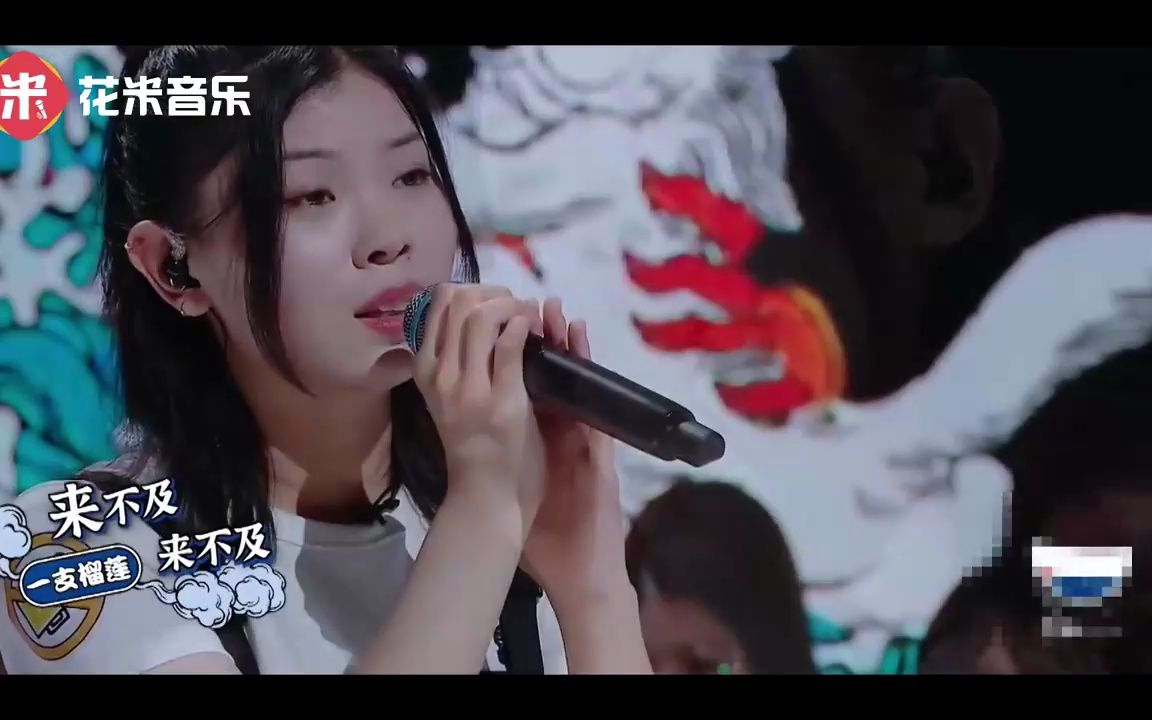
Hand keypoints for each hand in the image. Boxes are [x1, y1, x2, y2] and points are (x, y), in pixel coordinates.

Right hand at [412, 283, 548, 537]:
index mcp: (425, 369)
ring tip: (527, 315)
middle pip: (459, 302)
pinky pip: (510, 345)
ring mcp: (470, 386)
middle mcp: (440, 373)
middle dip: (493, 292)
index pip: (438, 303)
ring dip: (511, 305)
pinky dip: (524, 326)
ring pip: (481, 317)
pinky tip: (533, 329)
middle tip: (514, 304)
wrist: (483, 491)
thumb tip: (469, 315)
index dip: (470, 290)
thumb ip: (451, 358)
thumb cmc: (471, 442)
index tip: (491, 301)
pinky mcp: (503, 399)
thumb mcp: (447, 395)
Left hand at [520, 298, 631, 617]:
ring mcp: (579, 433)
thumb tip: (461, 424)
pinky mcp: (596, 442)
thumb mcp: (515, 481)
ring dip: (563, 337)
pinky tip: (578, 334)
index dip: (513, 350)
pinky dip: (584, 360)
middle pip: (547, 370)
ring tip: (554, 307)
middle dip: (535, 332)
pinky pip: (591, 392)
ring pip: (571, 374)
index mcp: (537, 433)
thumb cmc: (542, 525)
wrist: (574, 560)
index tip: (497, 323)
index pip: (523, 381)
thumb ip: (500, 450)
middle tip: (528, 301)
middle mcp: (558, 427)